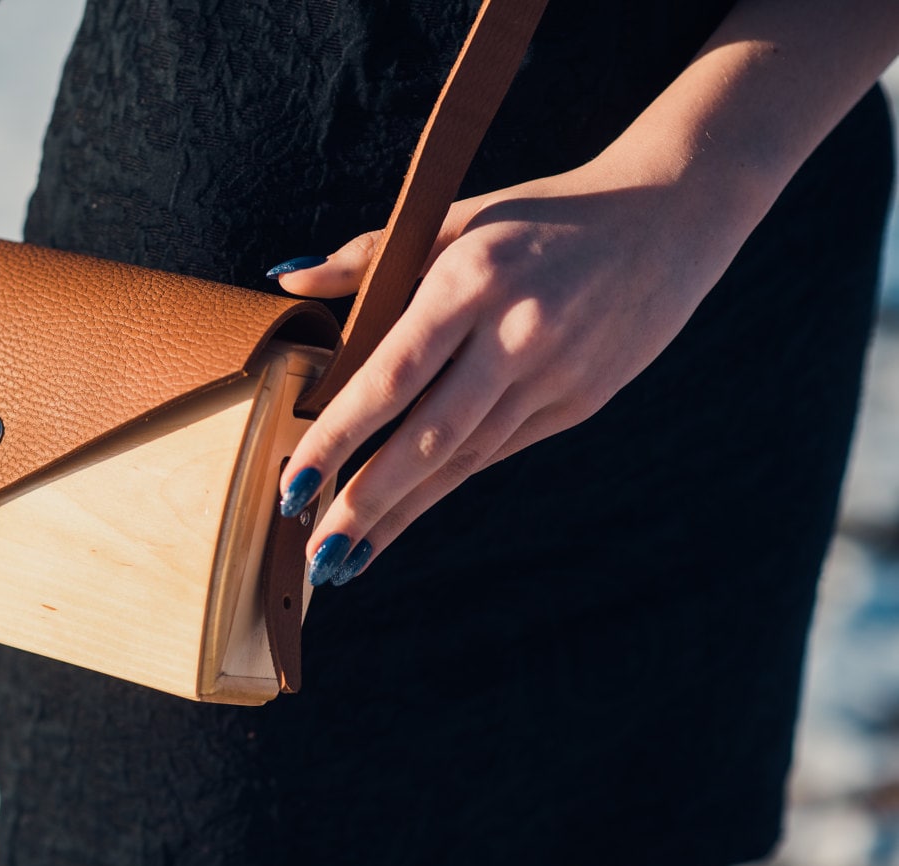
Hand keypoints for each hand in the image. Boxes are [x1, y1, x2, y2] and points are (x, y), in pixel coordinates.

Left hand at [271, 158, 747, 586]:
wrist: (671, 217)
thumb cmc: (543, 215)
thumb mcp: (455, 218)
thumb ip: (367, 254)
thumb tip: (287, 275)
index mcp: (473, 280)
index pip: (392, 375)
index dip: (340, 437)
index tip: (294, 481)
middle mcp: (515, 334)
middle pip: (428, 437)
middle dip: (366, 501)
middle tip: (317, 552)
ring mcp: (554, 375)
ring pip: (463, 458)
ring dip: (401, 513)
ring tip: (347, 557)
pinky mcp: (580, 402)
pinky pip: (497, 451)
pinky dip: (445, 486)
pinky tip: (403, 516)